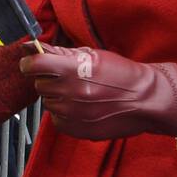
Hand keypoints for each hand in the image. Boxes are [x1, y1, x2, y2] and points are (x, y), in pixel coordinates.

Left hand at [19, 45, 176, 139]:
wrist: (146, 100)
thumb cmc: (121, 74)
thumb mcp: (92, 56)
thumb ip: (60, 53)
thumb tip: (33, 46)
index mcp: (72, 71)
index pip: (34, 65)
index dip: (29, 63)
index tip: (31, 63)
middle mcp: (69, 93)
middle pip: (40, 85)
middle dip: (49, 80)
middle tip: (68, 78)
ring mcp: (72, 114)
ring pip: (48, 102)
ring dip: (57, 97)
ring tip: (79, 93)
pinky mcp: (75, 129)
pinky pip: (56, 119)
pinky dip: (64, 113)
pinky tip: (82, 107)